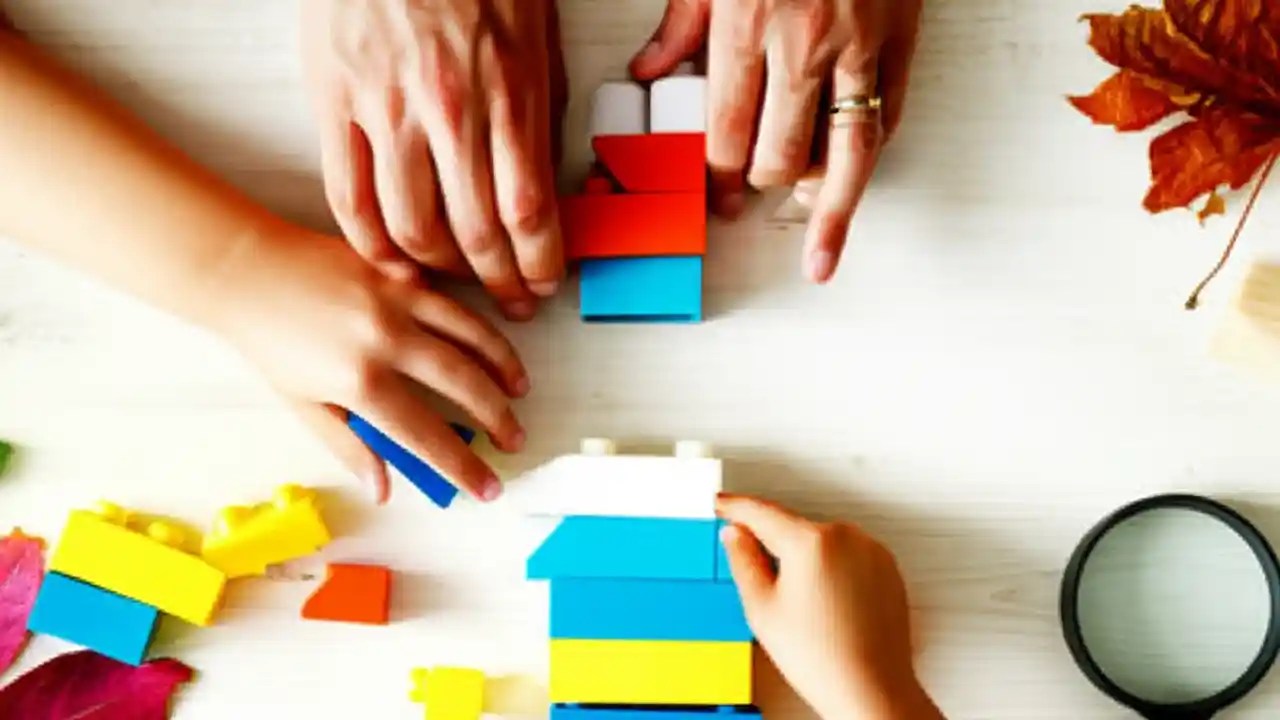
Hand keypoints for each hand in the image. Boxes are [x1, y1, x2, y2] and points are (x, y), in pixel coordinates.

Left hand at [208, 222, 528, 504]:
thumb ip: (349, 446)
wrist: (243, 269)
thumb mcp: (303, 405)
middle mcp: (385, 338)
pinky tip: (488, 342)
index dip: (462, 466)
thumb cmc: (268, 342)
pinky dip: (474, 322)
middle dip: (497, 415)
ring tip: (518, 388)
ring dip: (501, 363)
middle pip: (463, 382)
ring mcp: (396, 299)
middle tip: (514, 438)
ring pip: (470, 333)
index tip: (488, 487)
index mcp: (359, 381)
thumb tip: (385, 488)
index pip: (426, 435)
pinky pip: (450, 299)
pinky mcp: (398, 271)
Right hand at [301, 0, 568, 320]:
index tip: (545, 284)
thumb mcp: (536, 33)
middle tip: (513, 299)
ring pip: (410, 227)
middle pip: (474, 233)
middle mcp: (447, 109)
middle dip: (500, 281)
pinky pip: (348, 198)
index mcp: (506, 89)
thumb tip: (546, 184)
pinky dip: (371, 245)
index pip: (527, 209)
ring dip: (439, 272)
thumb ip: (540, 111)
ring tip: (458, 283)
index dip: (539, 263)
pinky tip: (393, 261)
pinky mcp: (334, 103)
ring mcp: (384, 109)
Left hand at [631, 0, 921, 283]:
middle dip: (754, 188)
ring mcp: (861, 47)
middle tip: (738, 205)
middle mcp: (806, 44)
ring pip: (845, 154)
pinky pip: (888, 118)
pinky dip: (869, 155)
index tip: (708, 192)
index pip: (724, 134)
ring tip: (819, 246)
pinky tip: (851, 180)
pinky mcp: (903, 41)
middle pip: (776, 155)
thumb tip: (650, 73)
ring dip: (827, 208)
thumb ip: (682, 22)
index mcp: (749, 23)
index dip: (713, 176)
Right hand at [717, 495, 942, 719]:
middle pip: (794, 528)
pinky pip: (848, 556)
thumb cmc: (821, 657)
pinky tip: (828, 608)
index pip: (762, 512)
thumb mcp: (762, 608)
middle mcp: (846, 536)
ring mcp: (871, 550)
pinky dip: (832, 571)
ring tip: (806, 610)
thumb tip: (736, 535)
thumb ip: (743, 560)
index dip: (735, 508)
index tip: (722, 505)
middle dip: (775, 547)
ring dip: (806, 560)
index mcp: (811, 541)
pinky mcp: (887, 567)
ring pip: (822, 542)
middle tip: (768, 589)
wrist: (870, 689)